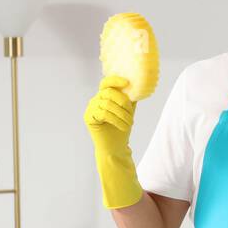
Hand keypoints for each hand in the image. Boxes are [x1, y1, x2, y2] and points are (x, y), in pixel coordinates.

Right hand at [83, 73, 143, 208]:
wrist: (115, 147)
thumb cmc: (122, 128)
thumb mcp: (128, 111)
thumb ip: (130, 98)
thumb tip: (139, 86)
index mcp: (105, 96)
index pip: (106, 82)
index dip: (115, 80)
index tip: (127, 82)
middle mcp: (96, 99)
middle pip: (109, 93)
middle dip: (123, 103)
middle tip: (132, 115)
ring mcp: (90, 108)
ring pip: (107, 104)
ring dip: (121, 114)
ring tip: (130, 123)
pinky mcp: (88, 117)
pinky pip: (103, 113)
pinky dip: (115, 119)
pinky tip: (123, 126)